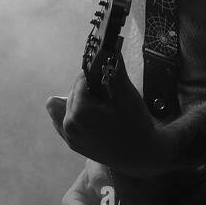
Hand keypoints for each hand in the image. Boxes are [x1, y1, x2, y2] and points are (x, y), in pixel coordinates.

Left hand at [45, 55, 175, 177]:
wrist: (142, 156)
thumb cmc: (136, 125)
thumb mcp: (127, 95)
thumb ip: (115, 70)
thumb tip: (111, 48)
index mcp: (80, 111)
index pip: (81, 79)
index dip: (97, 75)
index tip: (109, 78)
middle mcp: (69, 124)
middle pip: (74, 92)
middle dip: (90, 90)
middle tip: (109, 97)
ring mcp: (69, 136)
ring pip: (69, 104)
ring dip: (83, 101)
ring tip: (103, 109)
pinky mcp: (72, 144)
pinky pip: (63, 121)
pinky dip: (74, 113)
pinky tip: (88, 114)